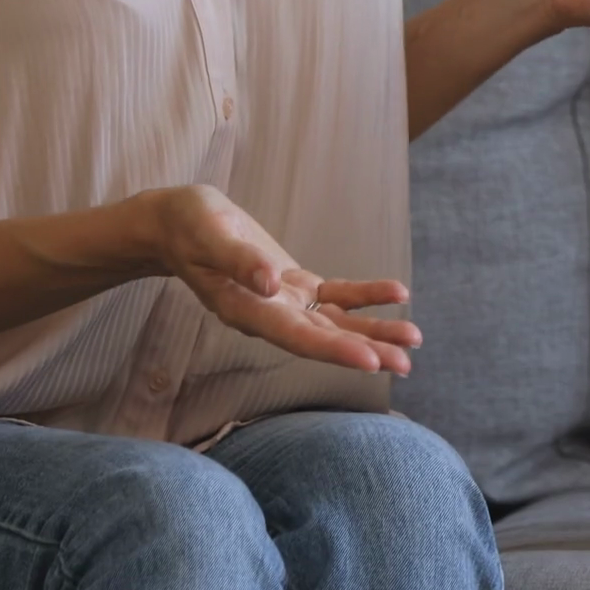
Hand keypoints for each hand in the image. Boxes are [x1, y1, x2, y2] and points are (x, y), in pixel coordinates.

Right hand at [143, 186, 419, 374]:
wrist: (177, 224)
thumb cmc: (188, 225)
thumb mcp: (208, 233)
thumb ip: (238, 260)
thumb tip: (271, 284)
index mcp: (245, 311)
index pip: (296, 337)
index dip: (334, 350)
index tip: (371, 363)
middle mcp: (268, 315)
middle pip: (323, 339)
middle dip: (366, 351)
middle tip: (406, 364)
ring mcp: (284, 303)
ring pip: (335, 323)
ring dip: (374, 332)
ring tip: (412, 341)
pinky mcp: (295, 287)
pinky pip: (336, 295)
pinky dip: (366, 296)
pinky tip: (398, 294)